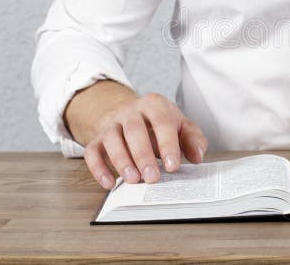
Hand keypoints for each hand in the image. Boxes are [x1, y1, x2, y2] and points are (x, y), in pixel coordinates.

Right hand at [82, 92, 207, 189]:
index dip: (168, 144)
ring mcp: (112, 125)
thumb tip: (197, 156)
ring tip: (133, 180)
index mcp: (154, 105)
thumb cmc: (161, 125)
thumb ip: (193, 140)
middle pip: (134, 130)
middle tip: (152, 178)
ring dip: (121, 161)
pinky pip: (92, 151)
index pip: (162, 122)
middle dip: (143, 155)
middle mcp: (131, 112)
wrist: (132, 115)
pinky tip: (109, 183)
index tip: (173, 166)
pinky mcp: (97, 139)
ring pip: (112, 139)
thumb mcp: (182, 126)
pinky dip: (98, 168)